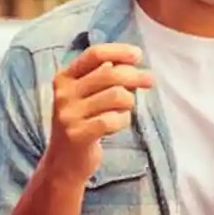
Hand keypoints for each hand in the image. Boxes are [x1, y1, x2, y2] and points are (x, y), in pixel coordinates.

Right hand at [46, 43, 153, 182]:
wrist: (63, 163)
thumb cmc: (83, 124)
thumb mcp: (85, 96)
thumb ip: (103, 76)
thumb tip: (133, 60)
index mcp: (64, 78)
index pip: (94, 54)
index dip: (118, 51)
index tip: (138, 55)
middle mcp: (63, 94)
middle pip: (109, 74)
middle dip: (135, 76)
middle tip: (149, 81)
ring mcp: (69, 114)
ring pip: (116, 96)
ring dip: (128, 102)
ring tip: (125, 110)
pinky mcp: (78, 134)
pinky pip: (113, 120)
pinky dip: (123, 121)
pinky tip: (118, 124)